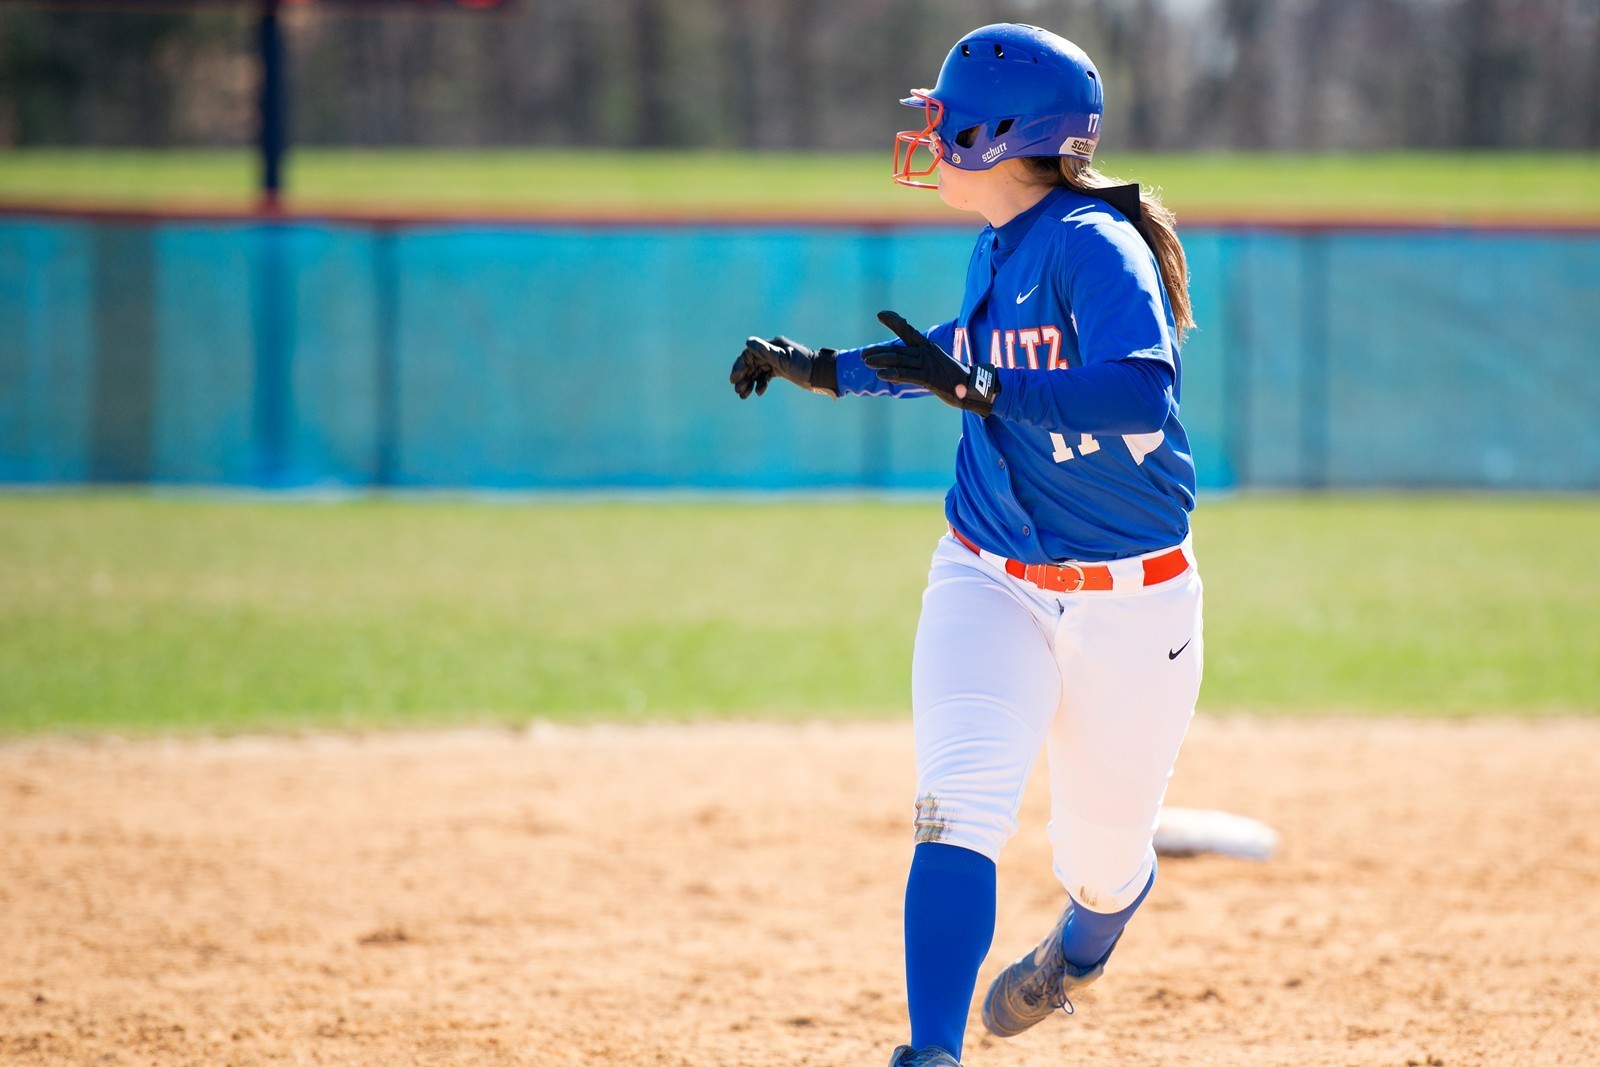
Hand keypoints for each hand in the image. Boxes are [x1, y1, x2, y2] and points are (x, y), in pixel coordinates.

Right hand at [729, 336, 838, 398]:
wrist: (821, 374)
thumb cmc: (804, 366)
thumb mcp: (784, 359)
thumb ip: (766, 351)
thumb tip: (748, 342)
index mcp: (772, 346)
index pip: (750, 353)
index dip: (740, 365)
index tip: (735, 379)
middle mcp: (773, 351)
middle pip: (751, 363)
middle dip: (743, 376)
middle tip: (737, 390)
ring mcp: (776, 361)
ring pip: (757, 371)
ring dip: (749, 382)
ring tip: (743, 395)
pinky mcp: (781, 370)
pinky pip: (765, 376)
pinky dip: (760, 384)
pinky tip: (758, 393)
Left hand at [860, 311, 999, 414]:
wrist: (975, 387)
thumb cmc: (954, 377)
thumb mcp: (936, 365)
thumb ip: (920, 363)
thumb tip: (904, 367)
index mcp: (928, 347)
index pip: (908, 331)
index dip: (894, 322)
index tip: (881, 314)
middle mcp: (926, 352)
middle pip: (897, 349)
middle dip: (879, 350)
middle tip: (863, 354)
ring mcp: (927, 364)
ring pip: (899, 359)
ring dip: (880, 359)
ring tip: (865, 361)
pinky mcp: (929, 377)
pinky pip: (907, 374)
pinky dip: (893, 374)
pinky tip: (881, 375)